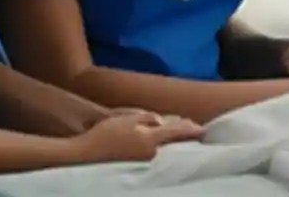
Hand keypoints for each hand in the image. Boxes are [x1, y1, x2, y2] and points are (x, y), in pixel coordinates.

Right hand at [69, 111, 203, 164]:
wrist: (83, 156)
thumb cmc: (102, 136)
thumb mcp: (125, 120)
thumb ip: (147, 118)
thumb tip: (163, 121)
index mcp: (149, 140)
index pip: (176, 133)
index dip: (190, 129)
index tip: (204, 129)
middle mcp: (151, 154)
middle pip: (174, 144)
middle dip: (185, 137)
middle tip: (197, 131)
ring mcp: (145, 164)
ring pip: (166, 151)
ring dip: (175, 144)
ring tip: (185, 138)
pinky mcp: (138, 169)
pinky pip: (156, 157)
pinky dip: (163, 151)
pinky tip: (165, 149)